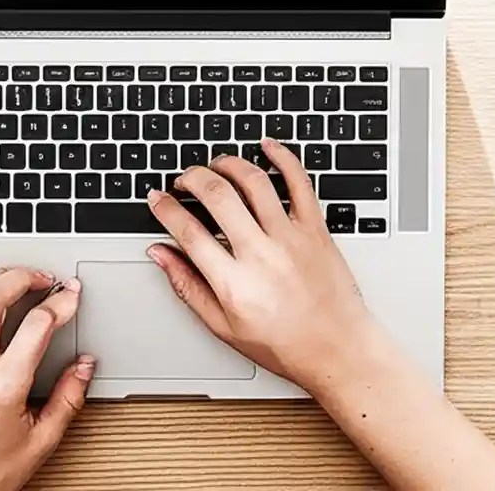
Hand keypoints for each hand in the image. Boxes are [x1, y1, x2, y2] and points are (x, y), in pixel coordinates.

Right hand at [145, 138, 377, 394]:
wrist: (337, 348)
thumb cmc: (284, 344)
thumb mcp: (223, 326)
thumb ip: (188, 286)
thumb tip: (160, 254)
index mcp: (233, 282)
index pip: (188, 232)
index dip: (165, 209)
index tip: (157, 199)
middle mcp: (261, 254)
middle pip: (217, 196)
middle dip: (191, 178)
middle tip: (183, 179)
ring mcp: (291, 237)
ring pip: (254, 182)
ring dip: (229, 164)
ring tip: (216, 165)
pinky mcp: (316, 229)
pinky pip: (299, 183)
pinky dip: (283, 158)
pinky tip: (268, 146)